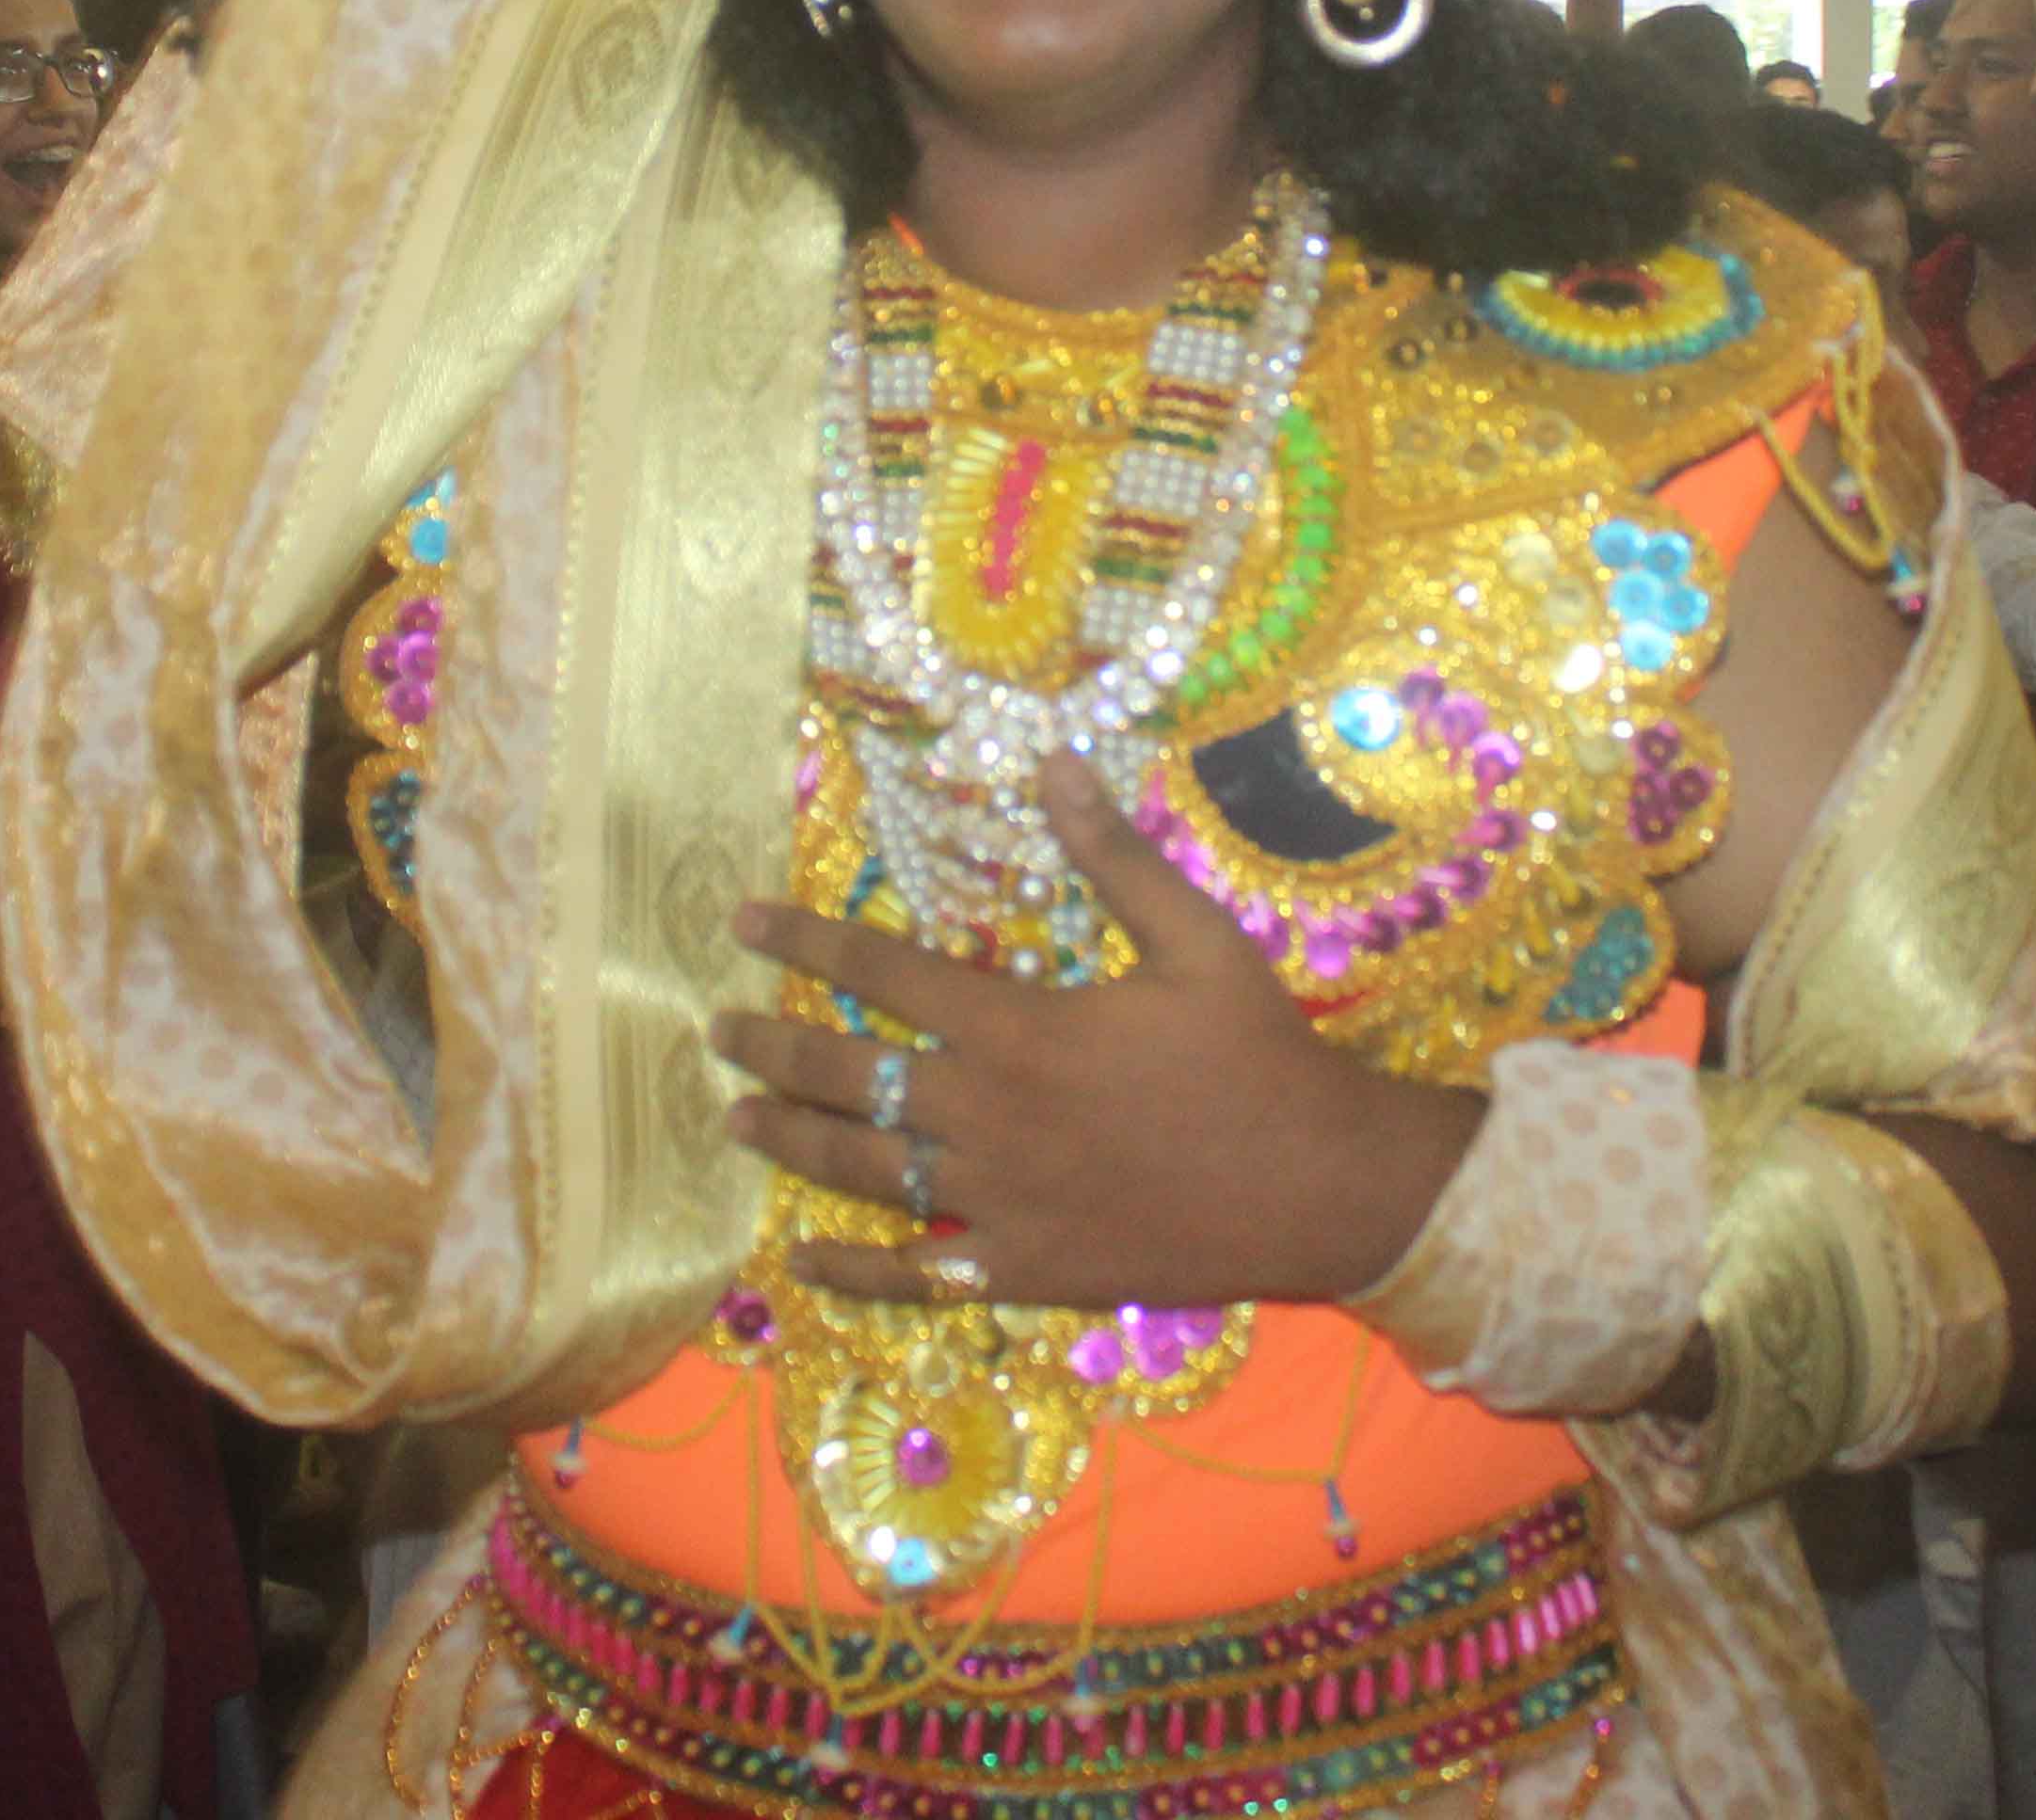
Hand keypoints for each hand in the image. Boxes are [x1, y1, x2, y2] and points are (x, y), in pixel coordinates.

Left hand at [714, 757, 1481, 1312]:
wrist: (1317, 1185)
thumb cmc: (1256, 1054)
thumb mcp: (1196, 938)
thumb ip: (1113, 856)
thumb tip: (1054, 762)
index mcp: (1017, 1027)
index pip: (881, 971)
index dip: (806, 939)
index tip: (744, 924)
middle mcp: (985, 1113)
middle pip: (846, 1075)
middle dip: (772, 1045)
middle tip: (718, 1029)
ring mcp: (996, 1198)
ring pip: (862, 1170)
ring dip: (791, 1140)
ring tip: (736, 1119)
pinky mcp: (1022, 1267)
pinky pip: (917, 1273)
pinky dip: (855, 1270)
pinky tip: (806, 1260)